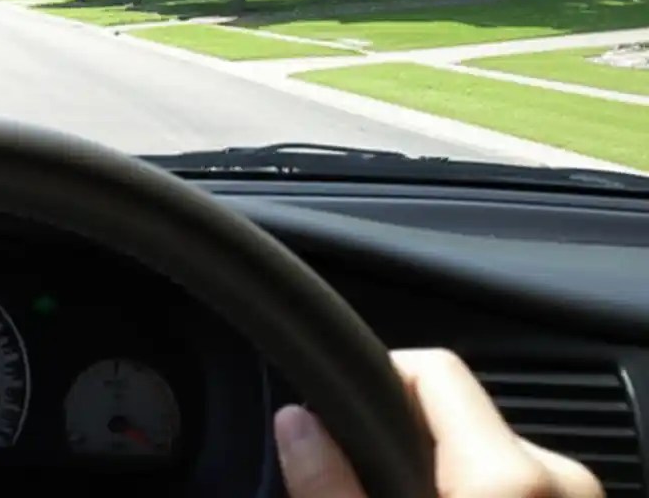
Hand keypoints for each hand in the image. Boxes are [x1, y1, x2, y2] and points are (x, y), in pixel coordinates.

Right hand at [276, 348, 602, 497]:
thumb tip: (294, 423)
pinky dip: (482, 496)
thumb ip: (334, 487)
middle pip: (455, 416)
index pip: (433, 369)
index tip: (338, 416)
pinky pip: (518, 486)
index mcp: (508, 477)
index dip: (375, 380)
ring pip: (486, 455)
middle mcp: (560, 477)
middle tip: (369, 491)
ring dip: (444, 477)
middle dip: (405, 445)